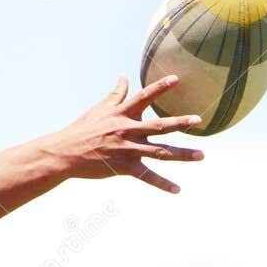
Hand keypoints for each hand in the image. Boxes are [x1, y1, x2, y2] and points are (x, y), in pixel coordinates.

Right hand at [42, 75, 204, 192]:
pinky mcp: (123, 167)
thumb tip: (124, 76)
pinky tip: (177, 190)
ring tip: (201, 155)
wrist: (65, 152)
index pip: (144, 97)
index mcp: (122, 114)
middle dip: (180, 123)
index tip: (177, 79)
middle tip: (199, 120)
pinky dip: (162, 184)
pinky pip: (147, 176)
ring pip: (160, 152)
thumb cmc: (83, 129)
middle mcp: (128, 130)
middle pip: (159, 125)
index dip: (160, 87)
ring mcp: (127, 149)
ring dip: (182, 154)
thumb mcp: (100, 108)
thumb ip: (116, 94)